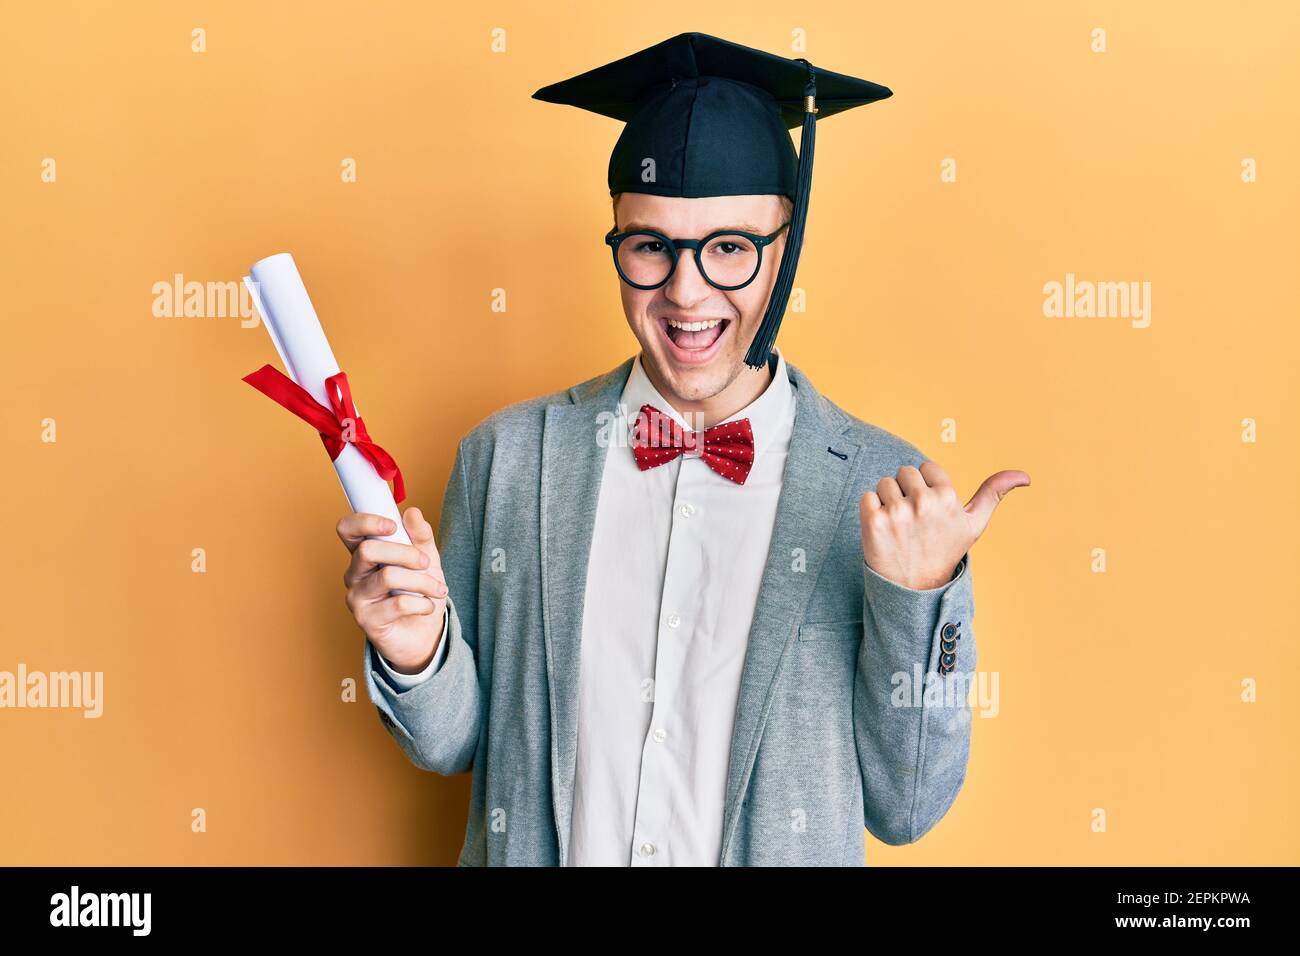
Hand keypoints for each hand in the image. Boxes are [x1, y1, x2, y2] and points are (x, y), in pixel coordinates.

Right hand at [337, 508, 448, 672]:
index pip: (347, 529)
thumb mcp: (426, 560)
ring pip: (387, 577)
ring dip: (421, 581)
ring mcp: (357, 598)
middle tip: (426, 562)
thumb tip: (413, 513)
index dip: (365, 522)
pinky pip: (398, 604)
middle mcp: (354, 574)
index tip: (393, 526)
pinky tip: (428, 607)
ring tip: (437, 589)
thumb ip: (420, 537)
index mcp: (364, 553)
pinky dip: (422, 603)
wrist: (424, 633)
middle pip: (368, 550)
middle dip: (405, 553)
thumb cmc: (419, 592)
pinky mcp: (366, 620)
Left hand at [860, 462, 1029, 589]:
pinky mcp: (874, 522)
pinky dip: (871, 510)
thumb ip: (994, 494)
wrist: (915, 589)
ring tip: (899, 527)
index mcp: (948, 497)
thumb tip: (1026, 476)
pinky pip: (867, 497)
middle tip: (914, 521)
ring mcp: (898, 512)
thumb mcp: (973, 524)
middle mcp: (923, 502)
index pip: (927, 467)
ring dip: (888, 500)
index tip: (930, 511)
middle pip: (904, 472)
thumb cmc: (945, 552)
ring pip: (884, 483)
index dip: (926, 487)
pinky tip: (883, 530)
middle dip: (907, 491)